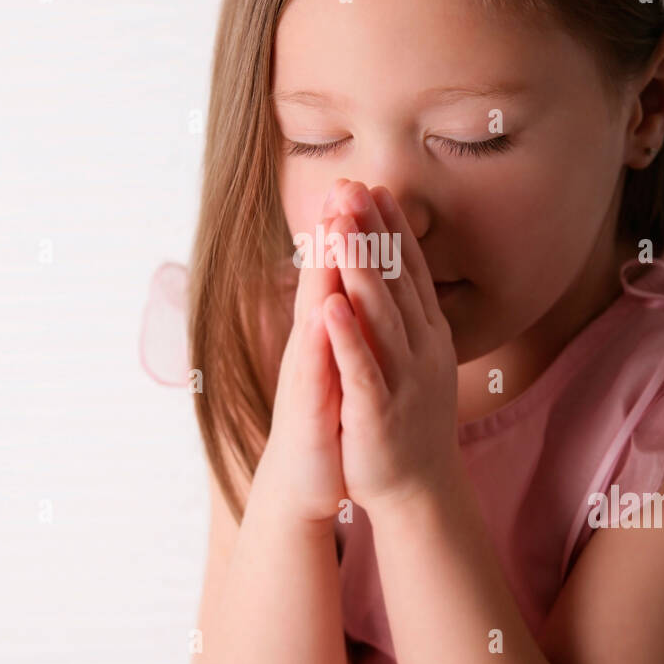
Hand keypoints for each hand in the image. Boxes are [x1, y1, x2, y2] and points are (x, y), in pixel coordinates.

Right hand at [262, 197, 348, 525]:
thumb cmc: (328, 416)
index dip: (348, 229)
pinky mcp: (309, 407)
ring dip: (323, 270)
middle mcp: (313, 344)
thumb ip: (345, 321)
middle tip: (343, 184)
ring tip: (333, 226)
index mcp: (327, 330)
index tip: (358, 182)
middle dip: (333, 232)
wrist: (305, 480)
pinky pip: (318, 368)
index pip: (337, 271)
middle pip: (322, 280)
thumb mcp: (340, 361)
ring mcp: (307, 374)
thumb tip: (355, 280)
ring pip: (316, 313)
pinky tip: (324, 309)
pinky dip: (323, 338)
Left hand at [320, 180, 460, 511]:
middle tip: (354, 187)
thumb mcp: (411, 356)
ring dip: (361, 269)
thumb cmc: (404, 416)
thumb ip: (402, 312)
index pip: (408, 270)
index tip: (372, 187)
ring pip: (380, 316)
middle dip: (372, 233)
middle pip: (395, 282)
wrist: (417, 488)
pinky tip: (329, 308)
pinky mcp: (377, 411)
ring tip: (344, 227)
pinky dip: (348, 338)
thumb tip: (393, 266)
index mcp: (425, 332)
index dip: (390, 229)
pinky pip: (362, 369)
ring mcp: (402, 379)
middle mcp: (420, 348)